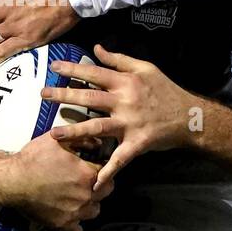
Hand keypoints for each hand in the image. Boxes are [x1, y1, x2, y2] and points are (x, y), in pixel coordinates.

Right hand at [0, 134, 113, 230]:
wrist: (12, 180)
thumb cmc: (32, 160)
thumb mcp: (57, 140)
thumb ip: (81, 140)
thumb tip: (97, 142)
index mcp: (87, 175)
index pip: (107, 172)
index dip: (100, 168)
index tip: (94, 167)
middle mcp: (85, 196)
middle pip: (105, 192)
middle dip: (99, 185)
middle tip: (87, 180)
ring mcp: (75, 212)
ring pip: (94, 211)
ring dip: (90, 204)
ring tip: (79, 197)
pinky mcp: (63, 224)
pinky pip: (78, 229)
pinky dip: (76, 223)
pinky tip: (71, 214)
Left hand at [41, 44, 194, 188]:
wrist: (189, 116)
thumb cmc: (165, 91)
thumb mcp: (145, 68)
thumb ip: (119, 59)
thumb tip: (96, 48)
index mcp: (125, 82)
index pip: (94, 73)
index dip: (73, 69)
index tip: (54, 68)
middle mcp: (124, 101)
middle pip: (89, 98)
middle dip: (64, 95)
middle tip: (43, 95)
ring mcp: (129, 124)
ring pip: (97, 127)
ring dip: (75, 131)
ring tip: (54, 134)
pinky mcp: (136, 143)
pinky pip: (119, 159)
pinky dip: (108, 171)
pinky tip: (95, 182)